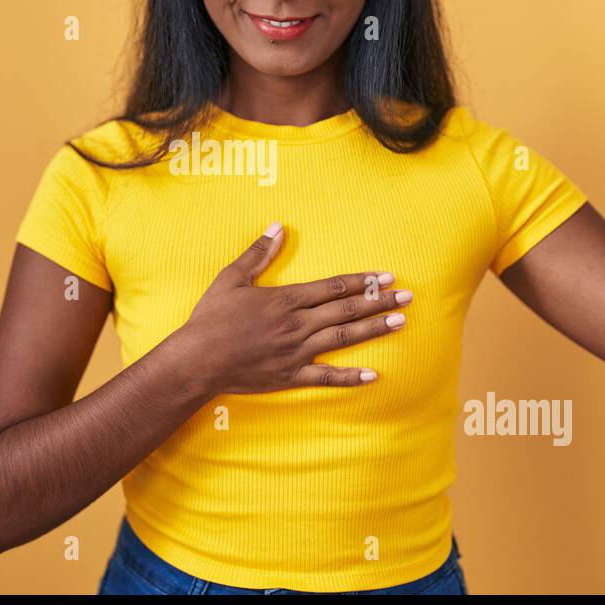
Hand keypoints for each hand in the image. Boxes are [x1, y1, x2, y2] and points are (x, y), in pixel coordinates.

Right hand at [172, 222, 410, 394]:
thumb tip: (278, 227)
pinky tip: (374, 375)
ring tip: (400, 322)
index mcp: (285, 300)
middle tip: (408, 297)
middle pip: (347, 311)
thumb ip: (257, 253)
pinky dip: (351, 377)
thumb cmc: (211, 318)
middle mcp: (297, 325)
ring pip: (343, 339)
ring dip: (374, 330)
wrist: (196, 360)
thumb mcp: (231, 278)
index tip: (386, 276)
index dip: (362, 281)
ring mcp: (297, 352)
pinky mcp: (291, 376)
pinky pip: (327, 378)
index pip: (333, 288)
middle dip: (379, 302)